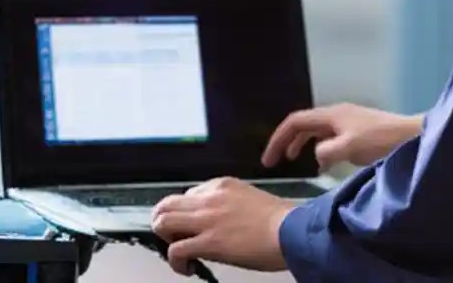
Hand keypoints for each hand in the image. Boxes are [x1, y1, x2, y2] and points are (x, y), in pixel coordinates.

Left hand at [151, 178, 294, 274]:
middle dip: (165, 222)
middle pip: (166, 204)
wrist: (291, 231)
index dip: (187, 214)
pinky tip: (187, 267)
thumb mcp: (250, 198)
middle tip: (176, 237)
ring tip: (179, 251)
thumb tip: (217, 222)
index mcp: (221, 184)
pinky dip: (175, 262)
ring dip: (165, 238)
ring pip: (162, 222)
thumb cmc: (279, 220)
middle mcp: (209, 197)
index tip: (194, 227)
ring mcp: (206, 219)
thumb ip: (228, 204)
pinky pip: (175, 250)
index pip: (188, 195)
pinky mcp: (208, 242)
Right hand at [262, 103, 422, 169]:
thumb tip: (317, 157)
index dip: (278, 139)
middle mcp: (337, 114)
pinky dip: (320, 148)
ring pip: (317, 130)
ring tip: (297, 162)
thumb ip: (326, 152)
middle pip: (303, 124)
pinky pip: (330, 137)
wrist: (412, 137)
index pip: (294, 122)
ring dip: (303, 144)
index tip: (269, 160)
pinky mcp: (358, 130)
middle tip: (276, 162)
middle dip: (287, 142)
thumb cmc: (382, 140)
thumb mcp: (349, 148)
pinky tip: (324, 165)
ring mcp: (348, 121)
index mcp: (331, 115)